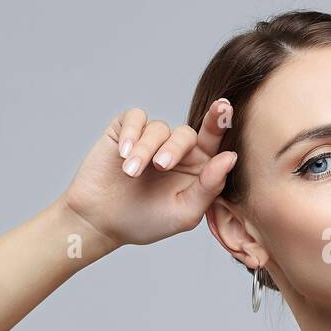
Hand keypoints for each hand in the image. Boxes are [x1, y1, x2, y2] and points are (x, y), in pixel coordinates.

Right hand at [61, 102, 237, 246]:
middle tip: (160, 166)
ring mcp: (151, 138)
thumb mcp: (185, 212)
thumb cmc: (146, 221)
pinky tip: (123, 154)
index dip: (219, 122)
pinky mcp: (126, 130)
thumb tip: (230, 157)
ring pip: (158, 128)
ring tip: (130, 173)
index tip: (224, 108)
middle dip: (174, 148)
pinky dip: (132, 132)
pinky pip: (136, 117)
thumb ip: (210, 186)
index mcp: (198, 168)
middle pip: (185, 134)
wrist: (100, 221)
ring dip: (145, 150)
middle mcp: (177, 149)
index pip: (213, 142)